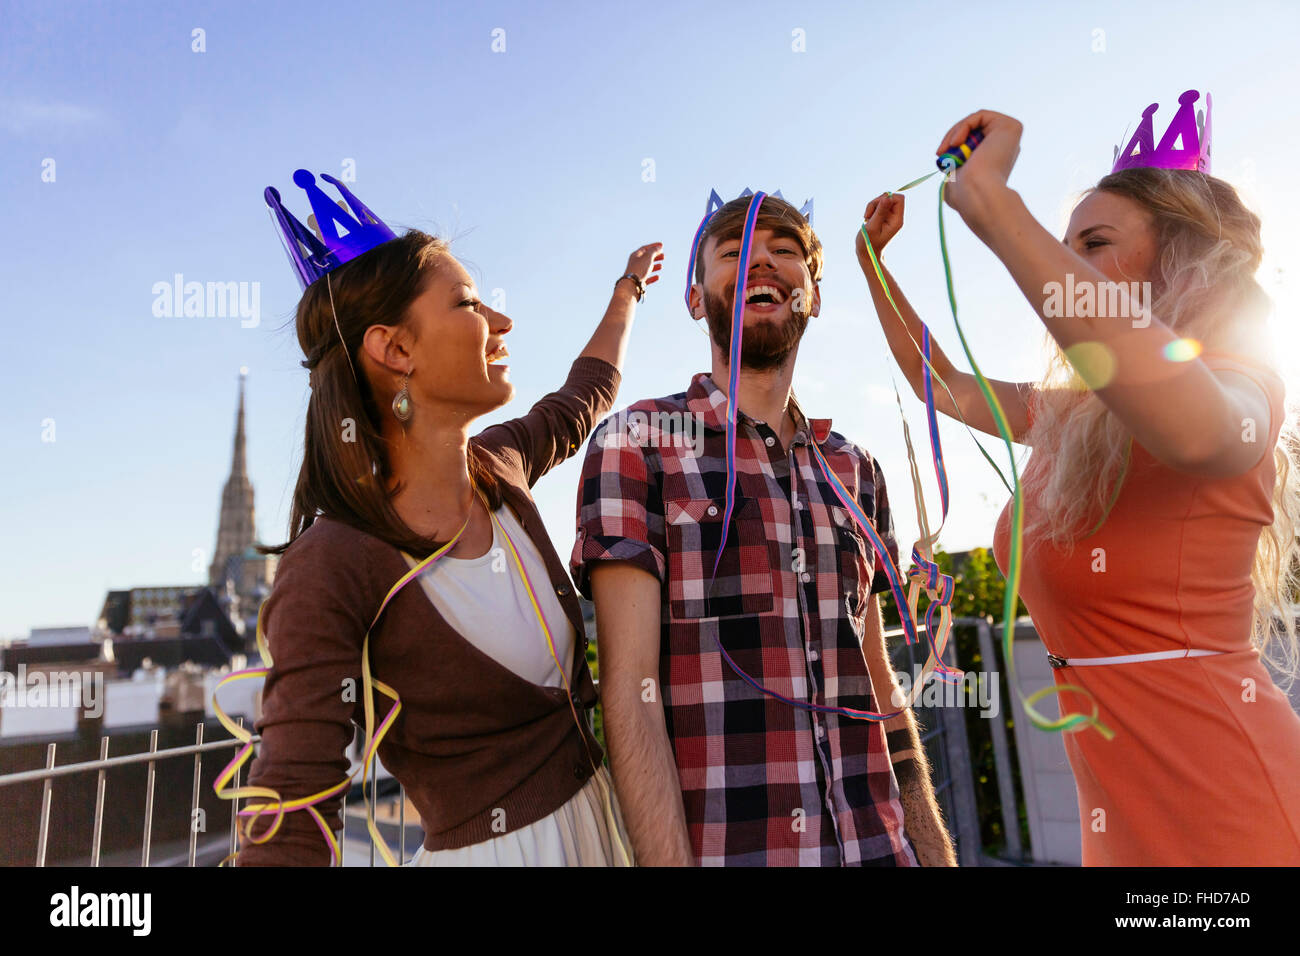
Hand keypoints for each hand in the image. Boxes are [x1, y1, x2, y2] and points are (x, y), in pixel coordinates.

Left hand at [624, 243, 664, 289]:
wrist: (631, 285)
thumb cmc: (639, 269)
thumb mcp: (648, 257)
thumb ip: (654, 251)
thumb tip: (659, 247)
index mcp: (635, 255)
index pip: (645, 248)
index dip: (654, 246)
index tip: (662, 245)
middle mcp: (635, 263)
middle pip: (646, 258)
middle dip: (655, 256)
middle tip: (663, 256)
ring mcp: (636, 273)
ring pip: (646, 268)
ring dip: (654, 266)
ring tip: (661, 266)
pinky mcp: (638, 282)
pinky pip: (646, 279)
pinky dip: (652, 277)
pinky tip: (658, 277)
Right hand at [857, 192, 904, 266]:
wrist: (867, 253)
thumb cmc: (869, 243)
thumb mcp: (873, 227)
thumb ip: (880, 212)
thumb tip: (888, 197)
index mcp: (897, 220)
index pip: (899, 199)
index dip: (888, 198)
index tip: (877, 206)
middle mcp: (896, 217)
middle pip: (890, 198)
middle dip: (877, 202)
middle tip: (868, 214)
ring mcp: (890, 217)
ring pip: (882, 200)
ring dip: (872, 206)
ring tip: (867, 218)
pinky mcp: (884, 216)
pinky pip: (878, 205)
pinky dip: (871, 209)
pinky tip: (868, 218)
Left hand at [936, 109, 1021, 228]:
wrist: (977, 195)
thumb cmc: (965, 193)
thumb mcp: (954, 177)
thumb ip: (954, 166)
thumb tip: (947, 162)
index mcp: (995, 157)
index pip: (971, 140)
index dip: (953, 144)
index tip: (939, 156)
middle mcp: (1005, 145)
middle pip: (973, 129)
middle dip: (952, 138)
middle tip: (940, 153)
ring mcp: (1010, 135)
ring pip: (975, 121)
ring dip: (955, 133)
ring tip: (949, 150)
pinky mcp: (1011, 126)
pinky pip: (980, 116)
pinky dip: (963, 127)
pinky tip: (956, 143)